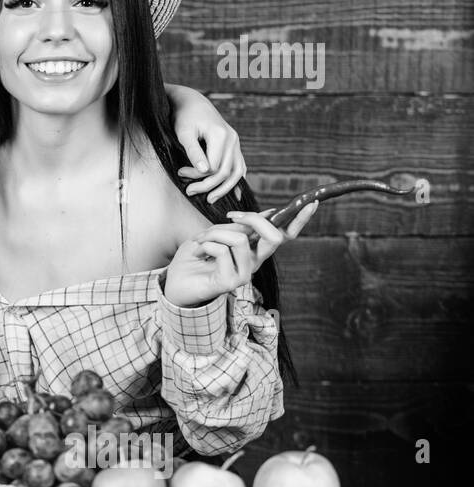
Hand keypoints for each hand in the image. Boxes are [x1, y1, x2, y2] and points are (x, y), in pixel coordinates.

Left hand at [163, 202, 317, 307]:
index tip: (311, 202)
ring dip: (215, 232)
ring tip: (200, 241)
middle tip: (230, 216)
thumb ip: (238, 226)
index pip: (284, 235)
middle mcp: (254, 263)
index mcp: (254, 250)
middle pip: (275, 237)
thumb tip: (267, 213)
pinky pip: (223, 251)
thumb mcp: (217, 234)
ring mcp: (244, 274)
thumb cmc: (195, 257)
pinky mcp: (231, 282)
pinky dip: (206, 244)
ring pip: (241, 239)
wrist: (174, 284)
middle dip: (254, 219)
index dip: (299, 220)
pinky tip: (198, 251)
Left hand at [166, 83, 246, 203]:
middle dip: (208, 186)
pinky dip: (236, 181)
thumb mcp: (184, 133)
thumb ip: (193, 151)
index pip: (213, 167)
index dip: (197, 175)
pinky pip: (240, 167)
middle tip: (189, 191)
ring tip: (210, 199)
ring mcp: (236, 143)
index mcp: (221, 135)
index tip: (181, 174)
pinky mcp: (235, 146)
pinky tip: (232, 194)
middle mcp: (233, 140)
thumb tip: (205, 171)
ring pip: (237, 172)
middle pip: (226, 172)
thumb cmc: (184, 117)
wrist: (193, 103)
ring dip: (225, 188)